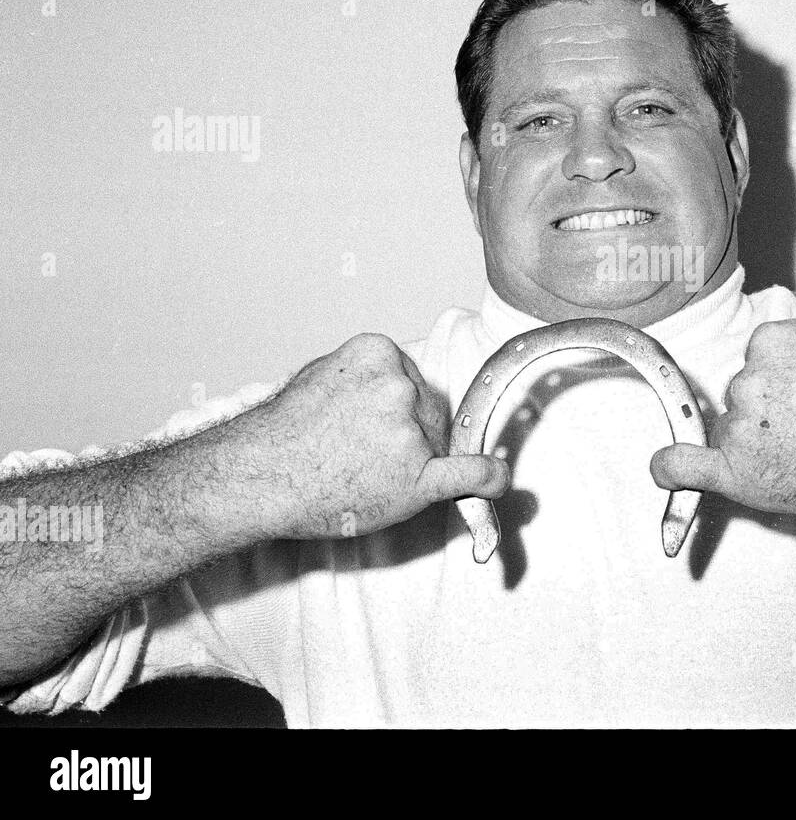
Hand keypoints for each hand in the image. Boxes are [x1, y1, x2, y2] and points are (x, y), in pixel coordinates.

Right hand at [227, 333, 509, 539]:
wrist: (259, 478)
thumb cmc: (282, 432)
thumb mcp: (323, 374)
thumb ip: (368, 374)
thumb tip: (401, 381)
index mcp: (379, 354)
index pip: (411, 378)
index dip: (395, 405)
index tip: (368, 421)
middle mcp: (400, 388)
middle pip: (429, 408)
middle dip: (405, 430)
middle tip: (358, 451)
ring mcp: (411, 432)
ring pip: (435, 441)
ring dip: (411, 458)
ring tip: (359, 470)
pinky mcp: (417, 477)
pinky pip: (468, 474)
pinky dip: (487, 478)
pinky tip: (498, 479)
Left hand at [649, 319, 795, 517]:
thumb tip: (795, 348)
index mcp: (770, 343)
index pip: (758, 359)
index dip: (782, 379)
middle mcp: (749, 382)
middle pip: (744, 394)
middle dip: (773, 408)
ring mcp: (742, 428)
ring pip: (735, 428)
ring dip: (762, 440)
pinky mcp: (738, 473)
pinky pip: (684, 466)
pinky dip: (671, 469)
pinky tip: (665, 470)